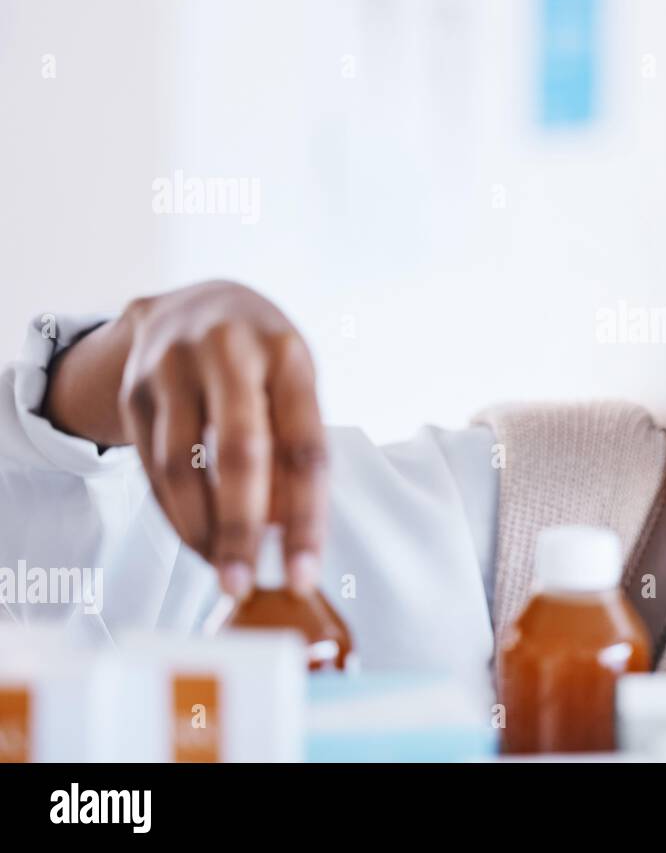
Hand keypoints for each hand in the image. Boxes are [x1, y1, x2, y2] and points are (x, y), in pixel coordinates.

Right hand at [44, 280, 326, 597]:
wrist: (193, 304)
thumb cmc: (263, 360)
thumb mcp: (295, 387)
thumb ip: (295, 453)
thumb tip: (283, 534)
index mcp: (288, 355)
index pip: (304, 446)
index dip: (306, 517)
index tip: (302, 574)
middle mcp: (229, 352)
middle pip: (237, 452)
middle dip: (241, 529)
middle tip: (244, 586)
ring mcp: (173, 367)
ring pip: (181, 465)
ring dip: (201, 530)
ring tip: (223, 571)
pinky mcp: (134, 389)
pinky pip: (151, 466)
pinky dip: (174, 513)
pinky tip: (196, 541)